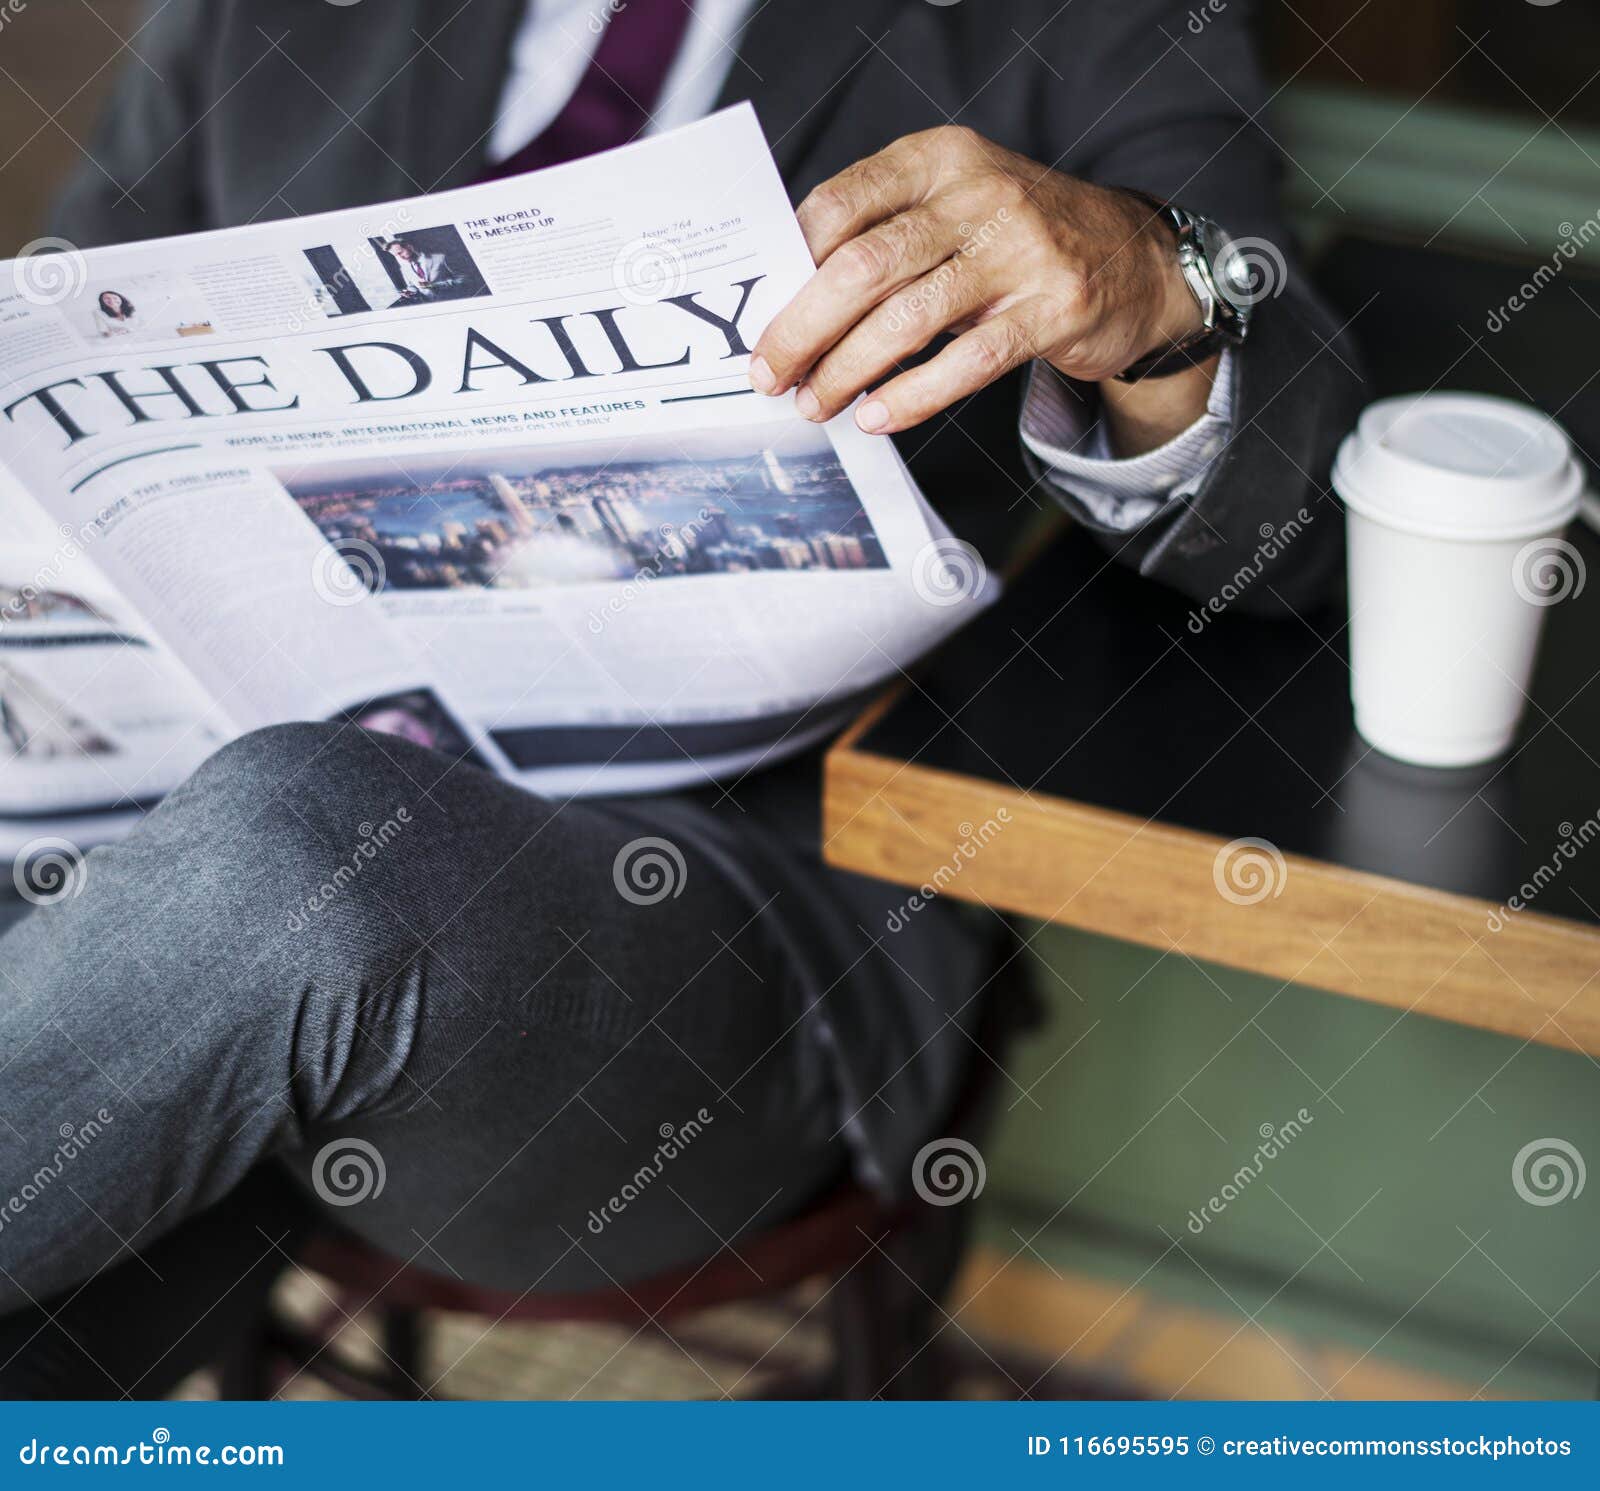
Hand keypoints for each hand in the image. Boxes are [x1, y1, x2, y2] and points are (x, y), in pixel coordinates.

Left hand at [749, 126, 1211, 444]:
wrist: (1135, 260)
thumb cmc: (1017, 239)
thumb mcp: (953, 206)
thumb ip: (883, 235)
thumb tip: (790, 301)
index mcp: (938, 159)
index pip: (840, 204)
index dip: (788, 266)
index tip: (757, 319)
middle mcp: (978, 194)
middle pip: (862, 266)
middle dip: (802, 329)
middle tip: (770, 375)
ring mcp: (1019, 251)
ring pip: (908, 318)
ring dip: (847, 370)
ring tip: (816, 404)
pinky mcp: (1051, 310)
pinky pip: (967, 361)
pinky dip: (912, 396)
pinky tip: (876, 417)